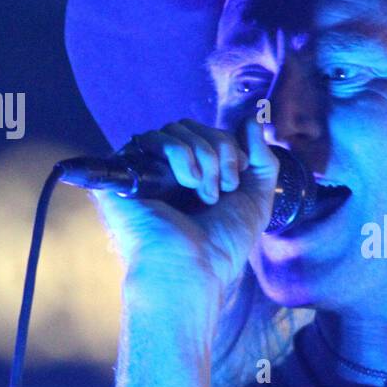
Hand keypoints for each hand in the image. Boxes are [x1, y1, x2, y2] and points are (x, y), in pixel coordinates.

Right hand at [91, 117, 279, 302]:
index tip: (238, 178)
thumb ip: (261, 159)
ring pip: (176, 129)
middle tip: (222, 190)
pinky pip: (154, 138)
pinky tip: (186, 184)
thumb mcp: (256, 199)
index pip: (209, 133)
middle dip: (220, 151)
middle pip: (194, 127)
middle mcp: (166, 170)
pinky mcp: (124, 171)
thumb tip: (252, 120)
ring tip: (206, 194)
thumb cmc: (224, 243)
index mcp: (194, 175)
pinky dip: (181, 156)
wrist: (197, 266)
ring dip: (204, 159)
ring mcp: (145, 168)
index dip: (230, 146)